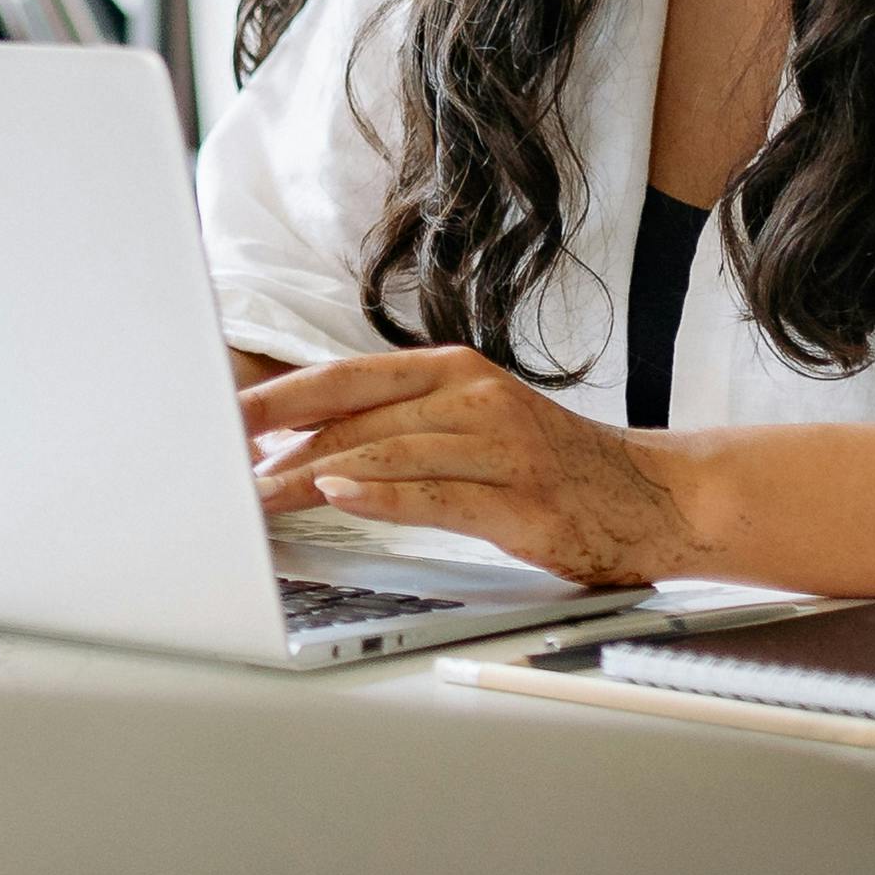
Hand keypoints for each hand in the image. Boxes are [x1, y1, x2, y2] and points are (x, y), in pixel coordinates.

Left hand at [239, 347, 699, 585]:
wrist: (656, 498)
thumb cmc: (552, 470)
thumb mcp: (474, 428)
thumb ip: (400, 431)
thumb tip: (306, 449)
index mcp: (455, 373)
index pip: (347, 377)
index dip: (279, 394)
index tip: (220, 415)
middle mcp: (474, 397)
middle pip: (356, 411)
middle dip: (278, 435)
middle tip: (218, 457)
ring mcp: (500, 446)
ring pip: (387, 450)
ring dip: (313, 472)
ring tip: (257, 492)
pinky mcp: (520, 501)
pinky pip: (437, 493)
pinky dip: (381, 493)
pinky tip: (337, 494)